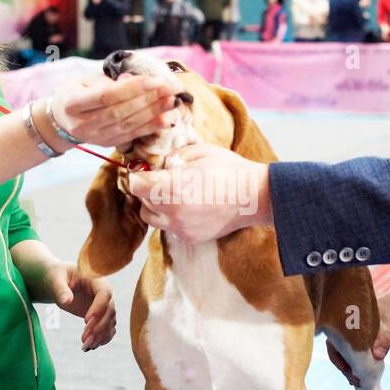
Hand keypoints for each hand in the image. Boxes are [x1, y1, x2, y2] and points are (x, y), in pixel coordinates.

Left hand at [43, 261, 115, 350]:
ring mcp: (103, 306)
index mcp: (96, 280)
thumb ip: (61, 289)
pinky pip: (107, 329)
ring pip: (110, 322)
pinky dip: (101, 339)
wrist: (58, 281)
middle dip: (99, 326)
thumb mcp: (55, 279)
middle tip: (84, 338)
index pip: (105, 293)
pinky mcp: (100, 316)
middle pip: (110, 311)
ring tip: (85, 346)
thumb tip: (67, 301)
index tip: (85, 320)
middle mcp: (104, 293)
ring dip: (100, 336)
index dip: (98, 307)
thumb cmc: (56, 276)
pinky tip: (89, 347)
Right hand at [48, 71, 178, 147]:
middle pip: (120, 112)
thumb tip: (134, 80)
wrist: (61, 121)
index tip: (156, 80)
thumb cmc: (76, 94)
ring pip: (128, 125)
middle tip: (171, 90)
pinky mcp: (107, 143)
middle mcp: (83, 123)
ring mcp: (95, 137)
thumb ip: (108, 81)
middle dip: (149, 100)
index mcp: (73, 103)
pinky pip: (132, 136)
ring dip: (154, 114)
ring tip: (173, 102)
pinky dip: (150, 128)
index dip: (133, 88)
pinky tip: (167, 120)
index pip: (107, 96)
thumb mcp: (85, 81)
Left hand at [125, 143, 270, 243]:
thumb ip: (172, 158)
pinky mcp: (190, 238)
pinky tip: (189, 206)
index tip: (144, 171)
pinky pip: (169, 227)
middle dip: (148, 189)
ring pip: (152, 217)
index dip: (138, 175)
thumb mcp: (198, 152)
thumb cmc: (229, 170)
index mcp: (173, 188)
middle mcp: (173, 212)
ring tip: (174, 194)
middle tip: (163, 179)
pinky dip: (172, 217)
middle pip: (142, 201)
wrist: (254, 197)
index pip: (135, 184)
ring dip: (156, 205)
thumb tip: (159, 167)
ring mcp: (181, 228)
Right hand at [325, 288, 389, 384]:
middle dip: (343, 365)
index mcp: (348, 318)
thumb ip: (383, 339)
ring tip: (356, 382)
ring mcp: (358, 336)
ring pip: (348, 354)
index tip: (346, 368)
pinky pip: (359, 356)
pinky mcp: (368, 344)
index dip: (337, 354)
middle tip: (353, 379)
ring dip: (350, 367)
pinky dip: (359, 366)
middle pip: (339, 348)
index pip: (335, 337)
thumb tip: (377, 356)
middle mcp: (350, 328)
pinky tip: (361, 378)